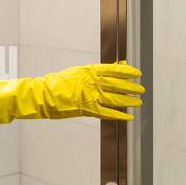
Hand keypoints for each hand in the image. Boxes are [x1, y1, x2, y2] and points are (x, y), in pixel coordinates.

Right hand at [0, 60, 144, 128]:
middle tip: (141, 89)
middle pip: (117, 84)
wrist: (44, 95)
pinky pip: (107, 113)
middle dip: (131, 88)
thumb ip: (98, 71)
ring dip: (129, 101)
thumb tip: (117, 67)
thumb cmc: (60, 83)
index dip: (127, 72)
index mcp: (89, 70)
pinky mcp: (87, 109)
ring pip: (115, 98)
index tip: (137, 73)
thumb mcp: (79, 72)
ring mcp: (90, 95)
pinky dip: (119, 115)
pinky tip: (129, 117)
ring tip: (139, 102)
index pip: (114, 69)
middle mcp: (92, 82)